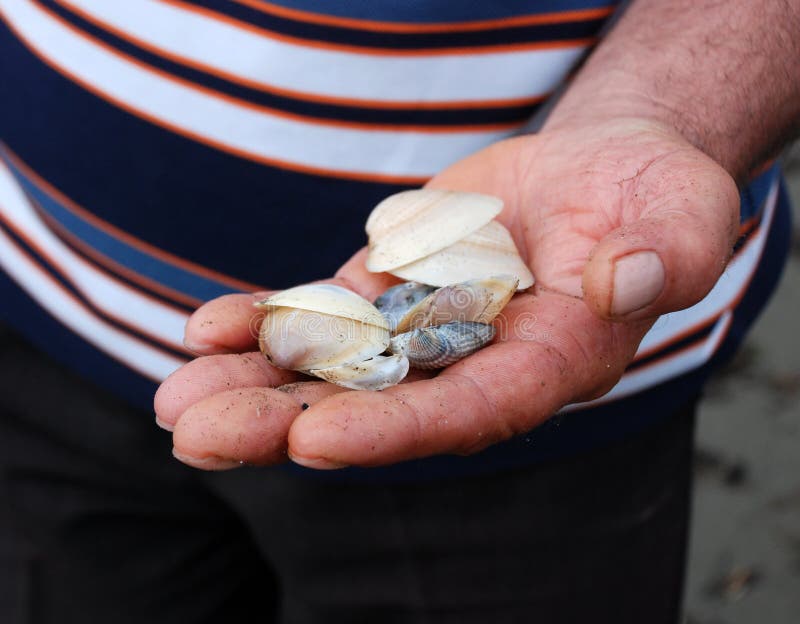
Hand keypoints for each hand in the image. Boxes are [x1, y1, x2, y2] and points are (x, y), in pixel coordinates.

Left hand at [154, 117, 738, 469]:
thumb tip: (617, 280)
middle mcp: (475, 362)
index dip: (395, 427)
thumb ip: (661, 255)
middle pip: (377, 404)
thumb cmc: (653, 196)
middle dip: (287, 424)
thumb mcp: (680, 215)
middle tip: (198, 440)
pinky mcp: (390, 287)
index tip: (313, 440)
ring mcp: (423, 327)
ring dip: (252, 385)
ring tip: (174, 402)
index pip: (467, 411)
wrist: (599, 173)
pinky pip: (323, 312)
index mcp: (546, 365)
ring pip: (332, 367)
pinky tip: (206, 330)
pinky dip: (264, 322)